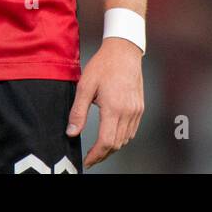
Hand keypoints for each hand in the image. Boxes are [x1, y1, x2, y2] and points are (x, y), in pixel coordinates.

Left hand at [66, 37, 144, 168]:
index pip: (106, 142)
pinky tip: (112, 134)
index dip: (95, 155)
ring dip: (112, 147)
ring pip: (125, 139)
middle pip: (117, 144)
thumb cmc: (103, 65)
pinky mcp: (140, 107)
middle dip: (103, 154)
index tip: (87, 161)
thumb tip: (71, 132)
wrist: (124, 51)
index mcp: (114, 108)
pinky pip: (132, 130)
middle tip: (90, 157)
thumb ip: (78, 112)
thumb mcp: (85, 86)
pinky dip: (122, 137)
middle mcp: (128, 112)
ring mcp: (136, 110)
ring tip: (99, 148)